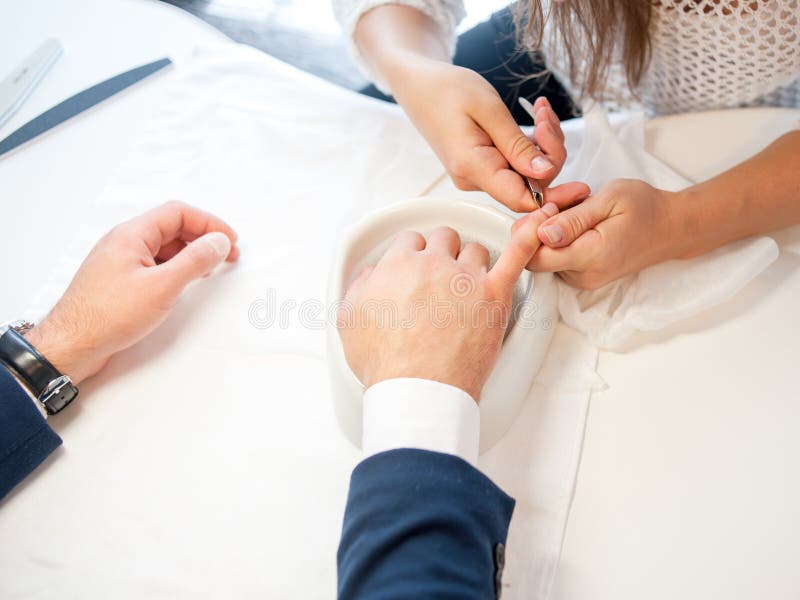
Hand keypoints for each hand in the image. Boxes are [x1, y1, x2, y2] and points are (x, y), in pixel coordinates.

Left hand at [25, 201, 238, 383]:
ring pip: (163, 247)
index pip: (178, 213)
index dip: (209, 223)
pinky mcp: (119, 280)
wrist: (72, 344)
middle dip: (203, 238)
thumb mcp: (162, 286)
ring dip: (190, 254)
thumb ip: (195, 260)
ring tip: (210, 269)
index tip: (230, 241)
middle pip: (171, 227)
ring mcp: (120, 261)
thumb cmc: (109, 315)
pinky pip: (153, 264)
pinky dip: (175, 268)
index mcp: (131, 234)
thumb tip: (219, 241)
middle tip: (227, 255)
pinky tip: (184, 282)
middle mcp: (124, 242)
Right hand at [337, 203, 557, 400]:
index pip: (411, 240)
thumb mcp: (350, 320)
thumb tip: (370, 273)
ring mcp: (467, 278)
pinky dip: (526, 237)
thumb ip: (359, 286)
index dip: (415, 255)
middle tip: (442, 278)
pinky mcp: (495, 296)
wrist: (419, 390)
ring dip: (471, 261)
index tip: (418, 269)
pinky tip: (537, 224)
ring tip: (469, 284)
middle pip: (444, 239)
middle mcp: (434, 263)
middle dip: (442, 253)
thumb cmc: (386, 363)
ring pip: (475, 249)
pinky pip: (517, 255)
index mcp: (399, 264)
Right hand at [387, 57, 589, 211]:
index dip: (554, 199)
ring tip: (539, 111)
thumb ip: (517, 145)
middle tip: (546, 116)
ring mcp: (479, 175)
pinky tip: (533, 119)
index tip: (581, 186)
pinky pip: (518, 165)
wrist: (419, 85)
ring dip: (544, 145)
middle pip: (530, 186)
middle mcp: (475, 179)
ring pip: (527, 174)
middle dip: (551, 154)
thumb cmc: (448, 90)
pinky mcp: (484, 167)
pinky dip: (532, 144)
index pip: (521, 200)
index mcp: (473, 168)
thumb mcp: (488, 109)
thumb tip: (545, 174)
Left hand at [528, 179, 682, 288]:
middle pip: (536, 258)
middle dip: (538, 228)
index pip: (535, 258)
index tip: (548, 206)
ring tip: (576, 209)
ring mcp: (582, 279)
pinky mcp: (582, 277)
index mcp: (590, 256)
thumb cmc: (644, 207)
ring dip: (549, 232)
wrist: (670, 227)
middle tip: (561, 201)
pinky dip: (559, 239)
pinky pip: (557, 259)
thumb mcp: (609, 200)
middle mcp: (582, 275)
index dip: (530, 231)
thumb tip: (543, 234)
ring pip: (545, 257)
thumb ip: (573, 220)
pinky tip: (577, 223)